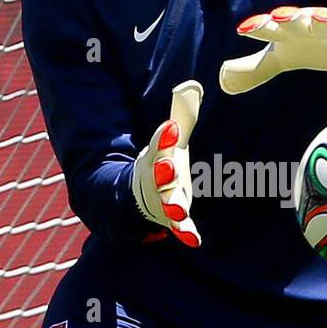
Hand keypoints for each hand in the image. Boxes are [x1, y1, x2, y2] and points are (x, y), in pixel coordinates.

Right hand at [131, 80, 202, 246]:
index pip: (158, 145)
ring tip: (179, 212)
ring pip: (164, 204)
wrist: (132, 197)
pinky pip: (178, 229)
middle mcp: (155, 180)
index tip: (173, 128)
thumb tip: (192, 87)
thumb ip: (182, 117)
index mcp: (155, 157)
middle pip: (156, 176)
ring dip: (171, 207)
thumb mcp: (169, 140)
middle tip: (168, 166)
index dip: (165, 137)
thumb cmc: (160, 162)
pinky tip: (194, 240)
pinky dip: (185, 234)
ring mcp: (161, 201)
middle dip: (162, 172)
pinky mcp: (171, 220)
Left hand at [219, 6, 326, 95]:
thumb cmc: (302, 46)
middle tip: (279, 18)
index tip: (244, 30)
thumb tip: (224, 84)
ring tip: (319, 18)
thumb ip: (252, 69)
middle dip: (286, 17)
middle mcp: (301, 24)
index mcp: (282, 31)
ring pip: (321, 20)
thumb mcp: (277, 59)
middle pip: (293, 19)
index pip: (266, 27)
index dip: (256, 27)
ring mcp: (325, 26)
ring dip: (319, 18)